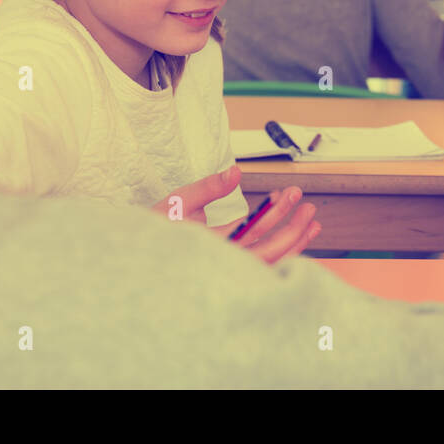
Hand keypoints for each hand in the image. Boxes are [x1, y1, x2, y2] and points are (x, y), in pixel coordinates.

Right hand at [153, 166, 321, 263]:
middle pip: (269, 254)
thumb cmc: (151, 234)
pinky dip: (276, 244)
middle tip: (309, 206)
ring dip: (291, 240)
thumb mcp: (174, 205)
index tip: (291, 194)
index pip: (258, 241)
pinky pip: (258, 260)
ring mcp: (227, 271)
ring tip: (309, 221)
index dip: (279, 218)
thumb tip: (235, 172)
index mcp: (214, 255)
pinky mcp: (227, 268)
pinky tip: (282, 224)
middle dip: (293, 229)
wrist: (133, 264)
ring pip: (267, 261)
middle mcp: (224, 268)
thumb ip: (206, 189)